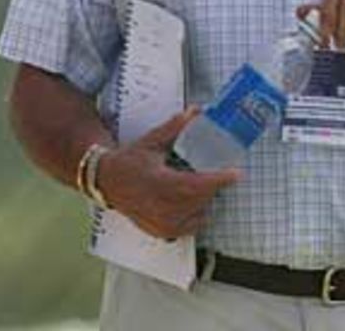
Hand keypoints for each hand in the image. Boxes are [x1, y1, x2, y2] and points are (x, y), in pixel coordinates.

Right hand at [96, 108, 239, 239]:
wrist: (107, 182)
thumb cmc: (128, 161)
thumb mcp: (152, 142)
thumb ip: (175, 127)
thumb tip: (195, 112)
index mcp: (161, 183)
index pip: (198, 184)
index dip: (219, 180)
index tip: (237, 174)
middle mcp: (162, 207)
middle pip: (202, 198)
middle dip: (212, 185)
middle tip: (213, 173)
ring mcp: (163, 223)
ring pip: (199, 213)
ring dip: (203, 199)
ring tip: (193, 185)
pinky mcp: (163, 232)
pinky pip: (191, 226)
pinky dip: (195, 213)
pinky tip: (187, 201)